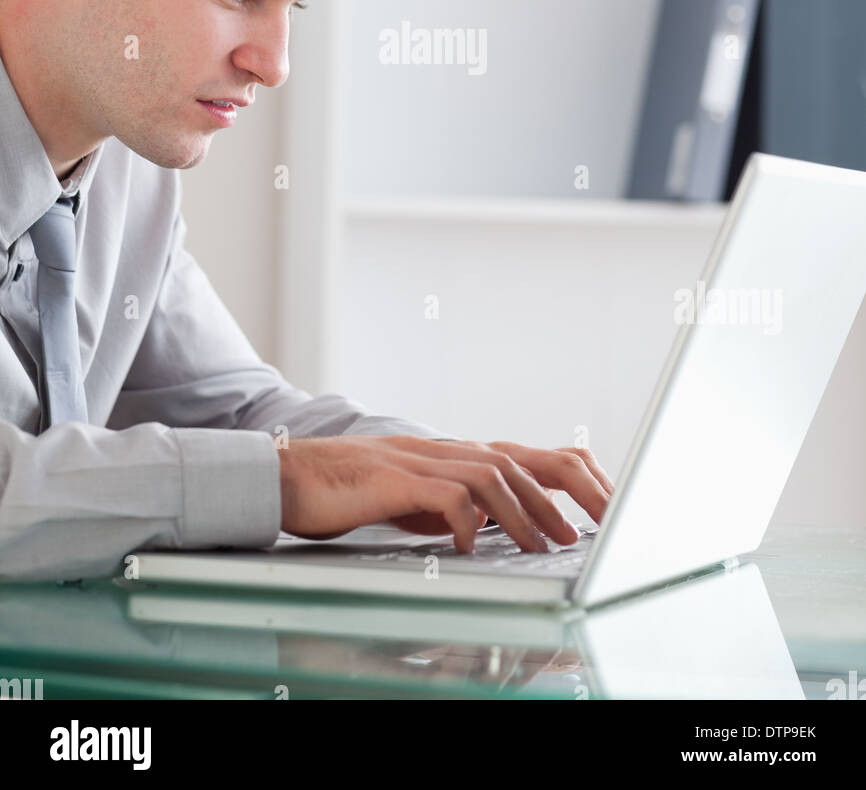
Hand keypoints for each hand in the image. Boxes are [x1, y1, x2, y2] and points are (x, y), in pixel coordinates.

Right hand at [275, 435, 612, 553]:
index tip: (608, 503)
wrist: (285, 476)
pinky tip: (472, 545)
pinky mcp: (392, 477)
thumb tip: (488, 526)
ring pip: (492, 475)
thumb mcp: (412, 501)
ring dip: (527, 512)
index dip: (573, 475)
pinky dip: (466, 519)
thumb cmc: (345, 491)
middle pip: (524, 459)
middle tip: (606, 522)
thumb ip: (450, 506)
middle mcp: (444, 450)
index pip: (527, 456)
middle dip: (572, 490)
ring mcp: (419, 459)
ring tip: (550, 544)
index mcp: (453, 456)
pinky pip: (444, 494)